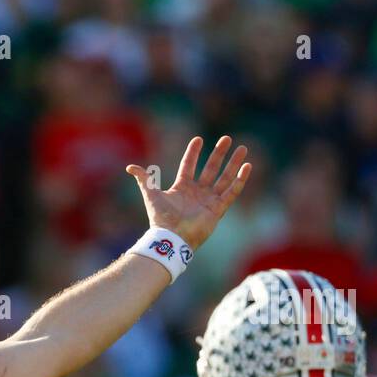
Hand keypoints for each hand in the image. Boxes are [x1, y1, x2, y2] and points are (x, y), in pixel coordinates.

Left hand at [126, 135, 250, 249]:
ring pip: (224, 178)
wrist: (172, 237)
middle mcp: (197, 193)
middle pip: (210, 169)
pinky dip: (240, 180)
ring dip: (233, 164)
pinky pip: (232, 192)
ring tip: (242, 149)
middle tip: (226, 139)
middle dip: (219, 154)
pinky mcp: (218, 209)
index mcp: (182, 188)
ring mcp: (208, 200)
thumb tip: (129, 167)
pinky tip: (247, 167)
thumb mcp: (151, 194)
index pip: (189, 166)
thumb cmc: (161, 218)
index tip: (198, 139)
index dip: (193, 153)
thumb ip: (144, 179)